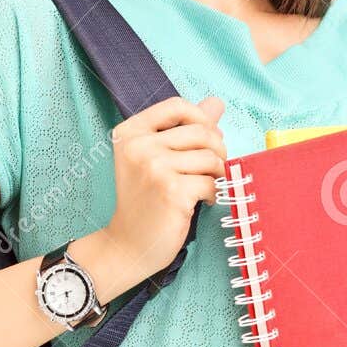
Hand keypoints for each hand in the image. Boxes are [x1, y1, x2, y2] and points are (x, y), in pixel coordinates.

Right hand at [106, 93, 226, 284]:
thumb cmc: (145, 201)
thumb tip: (216, 102)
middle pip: (201, 131)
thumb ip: (184, 129)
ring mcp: (155, 168)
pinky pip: (211, 182)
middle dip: (218, 150)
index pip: (177, 106)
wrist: (128, 244)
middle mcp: (139, 146)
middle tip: (214, 168)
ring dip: (218, 173)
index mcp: (130, 132)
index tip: (208, 139)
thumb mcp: (156, 158)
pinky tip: (204, 201)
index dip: (202, 118)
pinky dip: (215, 193)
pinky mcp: (172, 192)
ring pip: (210, 157)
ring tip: (207, 186)